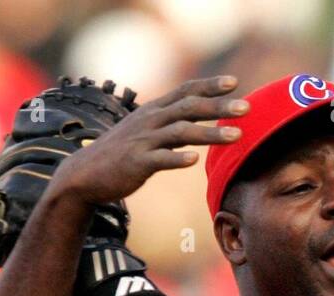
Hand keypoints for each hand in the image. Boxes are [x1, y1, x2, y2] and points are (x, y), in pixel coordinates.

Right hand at [48, 75, 247, 208]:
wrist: (86, 174)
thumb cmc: (122, 154)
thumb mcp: (147, 132)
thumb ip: (171, 124)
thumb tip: (198, 121)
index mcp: (155, 111)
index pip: (186, 92)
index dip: (210, 86)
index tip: (235, 82)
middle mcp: (150, 121)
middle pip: (189, 108)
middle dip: (219, 107)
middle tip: (247, 108)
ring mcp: (143, 141)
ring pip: (181, 132)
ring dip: (210, 133)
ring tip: (237, 136)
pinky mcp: (136, 163)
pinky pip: (160, 159)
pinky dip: (176, 158)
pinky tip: (194, 159)